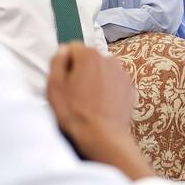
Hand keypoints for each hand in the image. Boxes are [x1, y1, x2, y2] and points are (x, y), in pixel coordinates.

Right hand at [46, 44, 153, 180]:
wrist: (103, 137)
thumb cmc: (76, 113)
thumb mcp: (54, 86)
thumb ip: (57, 62)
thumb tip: (63, 51)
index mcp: (89, 55)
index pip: (72, 48)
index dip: (65, 63)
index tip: (64, 80)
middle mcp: (109, 60)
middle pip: (89, 59)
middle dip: (81, 71)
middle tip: (75, 93)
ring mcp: (122, 74)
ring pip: (102, 71)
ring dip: (95, 80)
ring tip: (88, 101)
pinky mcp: (130, 88)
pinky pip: (113, 83)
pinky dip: (107, 90)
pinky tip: (101, 105)